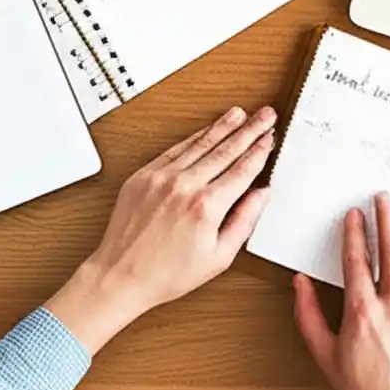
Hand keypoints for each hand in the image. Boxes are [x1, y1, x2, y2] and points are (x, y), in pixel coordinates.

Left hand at [47, 105, 275, 353]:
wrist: (120, 275)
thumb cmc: (167, 273)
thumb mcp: (219, 257)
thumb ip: (244, 221)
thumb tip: (261, 195)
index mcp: (206, 207)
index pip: (242, 169)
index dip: (259, 150)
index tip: (269, 138)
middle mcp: (184, 186)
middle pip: (226, 149)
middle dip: (250, 129)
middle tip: (265, 115)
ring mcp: (161, 177)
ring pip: (201, 143)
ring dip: (224, 126)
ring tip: (241, 113)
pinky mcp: (144, 175)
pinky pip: (175, 149)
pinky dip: (194, 137)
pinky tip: (207, 129)